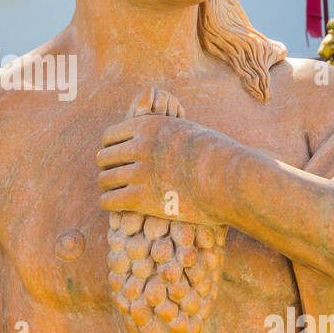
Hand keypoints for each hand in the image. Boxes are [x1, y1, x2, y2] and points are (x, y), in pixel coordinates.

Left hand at [95, 88, 227, 224]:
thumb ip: (168, 131)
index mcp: (147, 125)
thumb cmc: (218, 156)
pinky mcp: (141, 197)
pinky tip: (119, 207)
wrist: (230, 179)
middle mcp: (139, 146)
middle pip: (103, 158)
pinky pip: (110, 201)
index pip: (110, 136)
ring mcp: (138, 171)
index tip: (117, 160)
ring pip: (105, 180)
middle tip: (116, 179)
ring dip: (109, 188)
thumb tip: (165, 134)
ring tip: (117, 194)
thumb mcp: (188, 130)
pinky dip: (111, 204)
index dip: (112, 149)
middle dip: (109, 169)